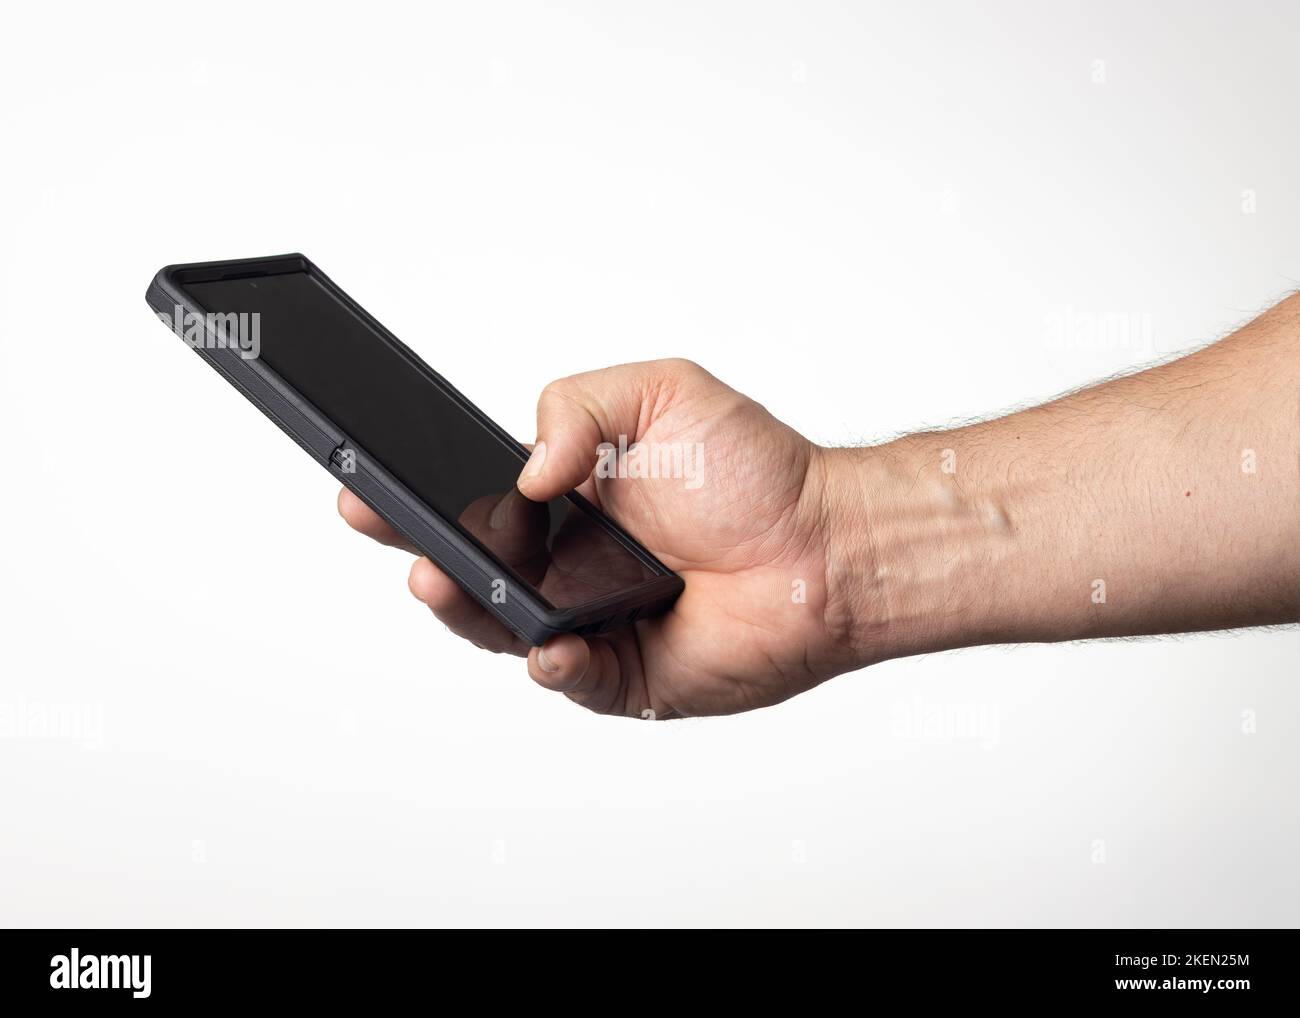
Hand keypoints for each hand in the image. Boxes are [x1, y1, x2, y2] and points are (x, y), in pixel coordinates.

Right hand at [339, 358, 859, 717]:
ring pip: (504, 630)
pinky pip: (573, 680)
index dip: (418, 494)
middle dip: (416, 549)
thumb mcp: (661, 393)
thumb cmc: (757, 471)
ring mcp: (593, 624)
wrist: (829, 543)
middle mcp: (569, 567)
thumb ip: (579, 404)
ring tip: (441, 581)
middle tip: (374, 521)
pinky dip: (553, 666)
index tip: (368, 477)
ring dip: (466, 609)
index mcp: (566, 502)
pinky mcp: (629, 676)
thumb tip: (525, 468)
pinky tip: (548, 646)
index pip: (473, 502)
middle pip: (472, 570)